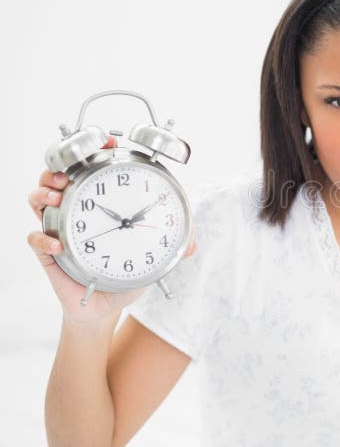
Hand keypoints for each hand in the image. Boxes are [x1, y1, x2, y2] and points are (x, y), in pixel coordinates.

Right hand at [27, 135, 196, 322]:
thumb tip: (195, 243)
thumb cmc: (126, 274)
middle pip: (56, 178)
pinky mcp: (48, 253)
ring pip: (38, 200)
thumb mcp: (154, 258)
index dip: (96, 152)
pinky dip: (43, 238)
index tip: (107, 141)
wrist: (105, 307)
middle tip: (66, 172)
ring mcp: (59, 229)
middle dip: (57, 168)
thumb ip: (175, 246)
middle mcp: (77, 212)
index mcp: (101, 206)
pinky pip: (35, 240)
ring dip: (43, 194)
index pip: (94, 170)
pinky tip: (59, 244)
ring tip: (56, 197)